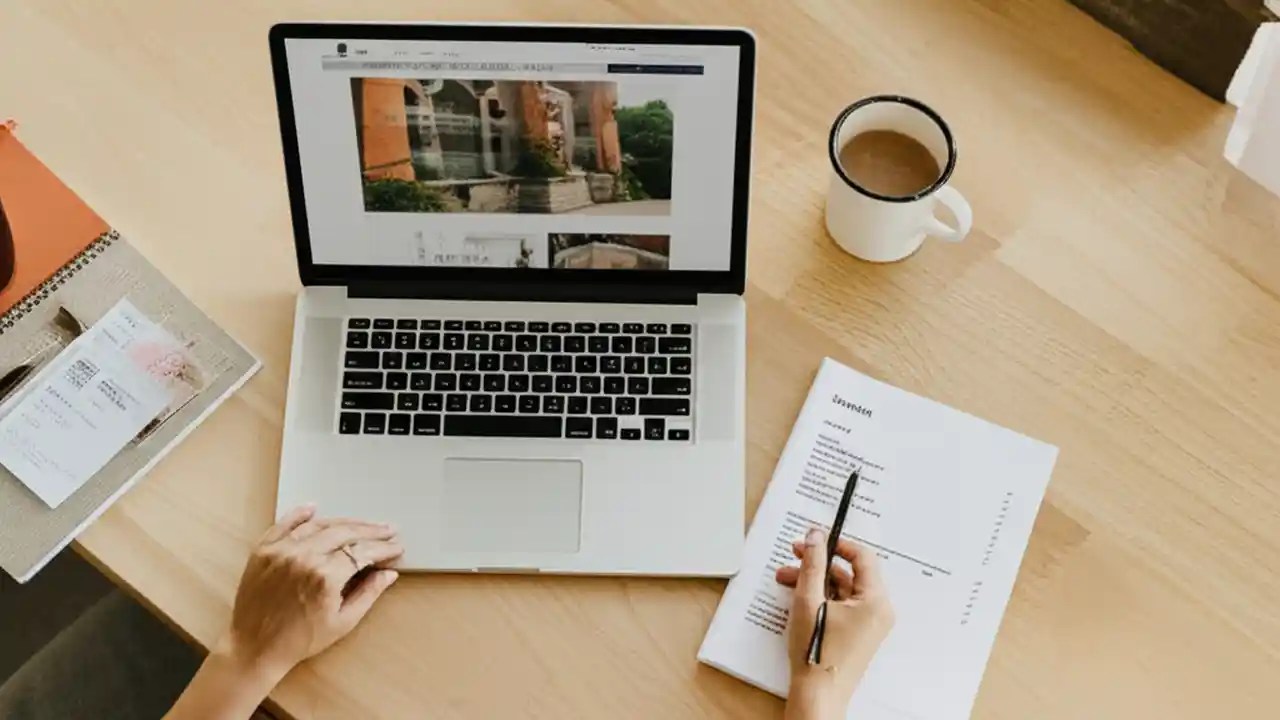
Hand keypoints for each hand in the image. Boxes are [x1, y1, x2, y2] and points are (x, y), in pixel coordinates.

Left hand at [218, 505, 403, 681]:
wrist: (254, 648)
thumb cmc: (300, 641)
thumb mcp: (342, 623)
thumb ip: (368, 594)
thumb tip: (389, 574)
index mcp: (326, 577)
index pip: (362, 552)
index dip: (383, 548)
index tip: (396, 547)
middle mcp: (304, 557)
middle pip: (345, 533)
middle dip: (370, 531)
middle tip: (387, 530)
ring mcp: (282, 551)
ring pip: (319, 526)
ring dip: (343, 522)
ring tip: (361, 524)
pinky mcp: (263, 550)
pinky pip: (284, 525)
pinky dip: (300, 515)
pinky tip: (314, 508)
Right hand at [776, 529, 894, 719]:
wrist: (818, 695)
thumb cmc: (817, 654)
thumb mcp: (809, 600)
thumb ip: (812, 564)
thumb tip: (816, 537)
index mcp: (875, 601)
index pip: (863, 557)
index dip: (837, 544)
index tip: (816, 539)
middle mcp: (878, 611)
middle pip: (849, 573)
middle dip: (818, 564)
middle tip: (796, 555)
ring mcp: (869, 624)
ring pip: (842, 589)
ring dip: (815, 581)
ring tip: (786, 579)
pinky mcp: (858, 634)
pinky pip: (842, 605)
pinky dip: (821, 598)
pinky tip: (798, 596)